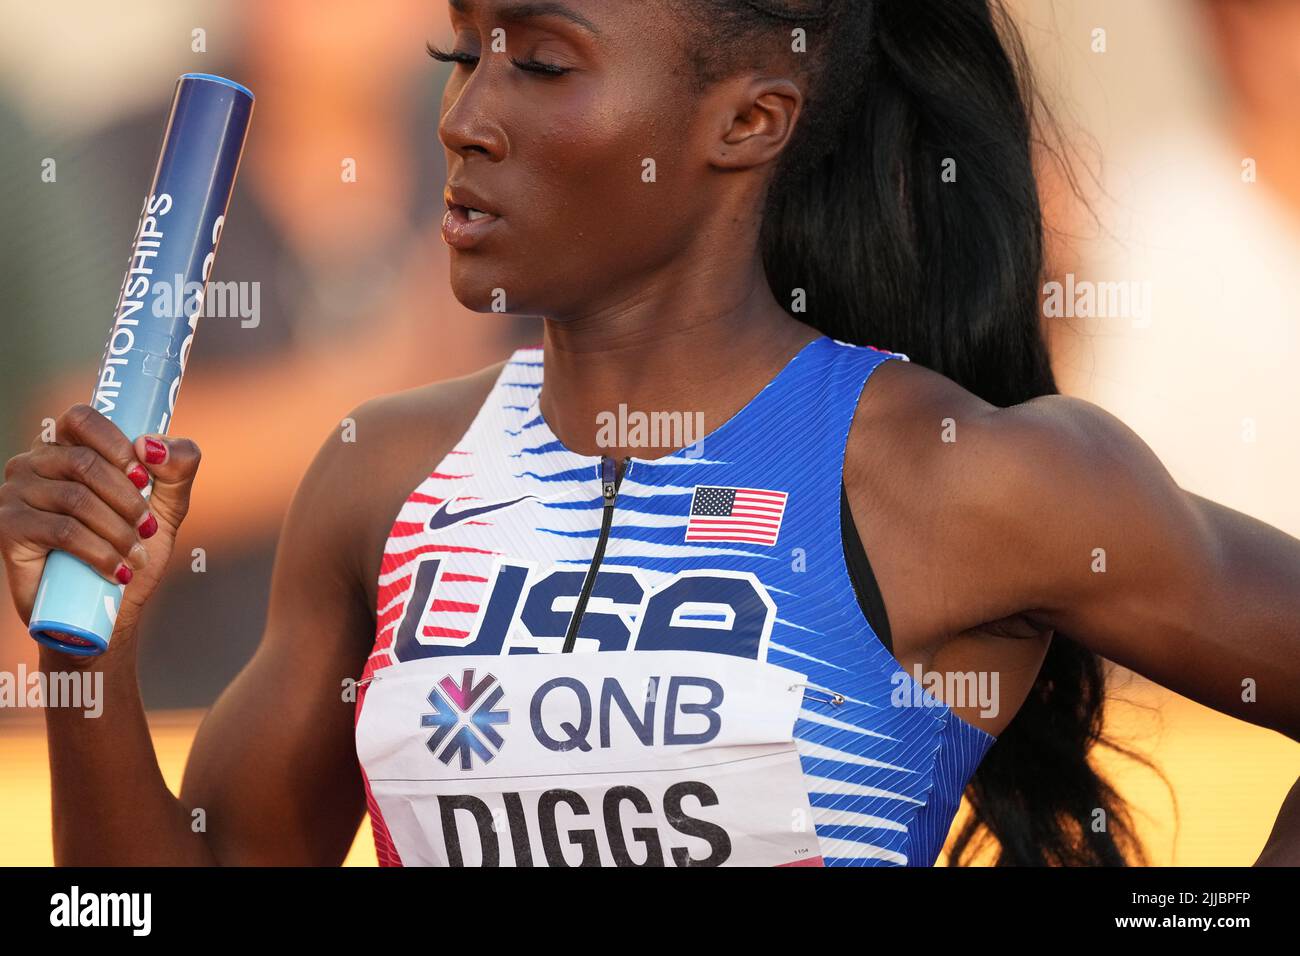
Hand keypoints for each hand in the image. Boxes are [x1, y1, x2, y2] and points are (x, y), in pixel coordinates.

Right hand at [0, 403, 200, 640]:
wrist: (106, 607)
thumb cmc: (134, 546)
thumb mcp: (168, 503)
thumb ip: (178, 466)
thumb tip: (151, 444)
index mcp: (68, 446)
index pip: (83, 418)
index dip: (118, 444)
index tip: (144, 478)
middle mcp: (34, 462)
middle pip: (85, 463)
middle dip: (128, 500)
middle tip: (148, 528)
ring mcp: (16, 493)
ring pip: (77, 499)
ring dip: (119, 531)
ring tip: (136, 555)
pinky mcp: (9, 527)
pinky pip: (63, 531)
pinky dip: (101, 552)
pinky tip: (118, 570)